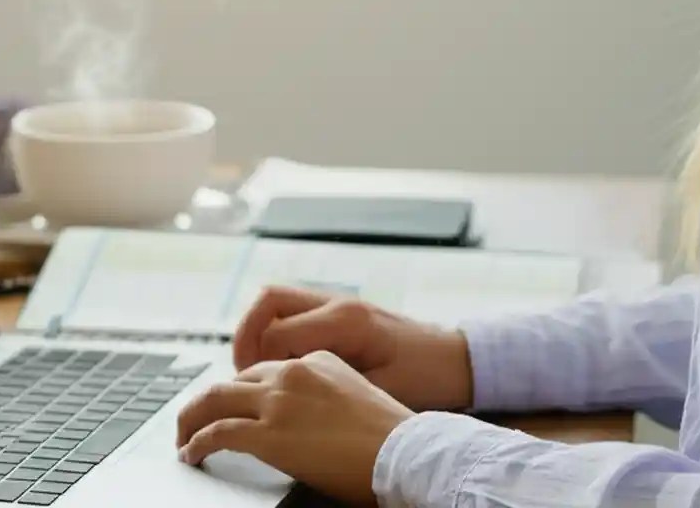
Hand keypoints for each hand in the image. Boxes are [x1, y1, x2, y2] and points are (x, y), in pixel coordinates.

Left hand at [176, 350, 413, 506]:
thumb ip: (326, 397)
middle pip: (234, 380)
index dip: (243, 391)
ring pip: (214, 400)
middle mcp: (293, 373)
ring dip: (192, 419)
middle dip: (210, 401)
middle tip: (197, 419)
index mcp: (317, 360)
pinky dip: (197, 443)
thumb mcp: (358, 397)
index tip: (233, 405)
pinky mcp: (268, 435)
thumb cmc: (393, 437)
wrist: (405, 452)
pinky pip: (216, 433)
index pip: (265, 370)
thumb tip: (311, 420)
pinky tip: (192, 453)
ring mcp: (278, 402)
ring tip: (184, 437)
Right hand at [234, 285, 473, 410]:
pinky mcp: (340, 309)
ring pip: (276, 300)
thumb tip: (285, 399)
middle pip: (268, 301)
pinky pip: (293, 309)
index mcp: (346, 321)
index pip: (277, 333)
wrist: (457, 358)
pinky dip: (275, 329)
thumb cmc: (426, 378)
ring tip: (255, 368)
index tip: (252, 392)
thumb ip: (331, 390)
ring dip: (256, 330)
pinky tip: (280, 361)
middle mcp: (338, 302)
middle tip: (242, 374)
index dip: (256, 364)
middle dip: (245, 336)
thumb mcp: (379, 392)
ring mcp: (338, 301)